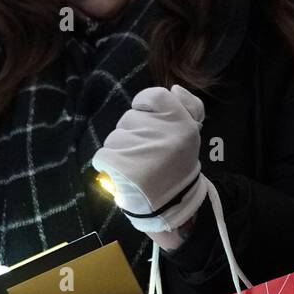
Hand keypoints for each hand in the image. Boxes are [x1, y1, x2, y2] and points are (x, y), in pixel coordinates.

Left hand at [92, 85, 206, 234]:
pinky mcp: (120, 165)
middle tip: (146, 153)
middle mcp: (162, 133)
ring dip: (120, 150)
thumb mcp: (191, 134)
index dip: (143, 105)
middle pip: (129, 119)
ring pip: (114, 137)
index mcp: (181, 123)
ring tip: (136, 166)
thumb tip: (174, 88)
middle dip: (132, 134)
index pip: (154, 96)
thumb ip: (188, 106)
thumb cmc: (177, 165)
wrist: (171, 205)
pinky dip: (109, 165)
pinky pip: (103, 155)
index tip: (147, 120)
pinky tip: (122, 174)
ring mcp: (139, 149)